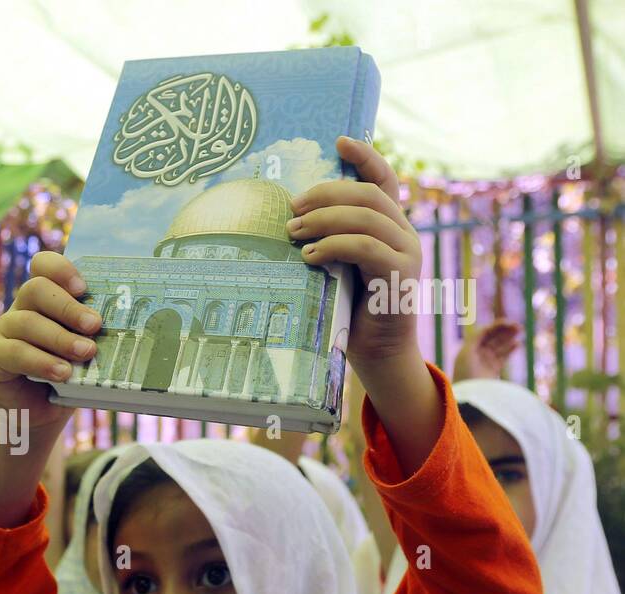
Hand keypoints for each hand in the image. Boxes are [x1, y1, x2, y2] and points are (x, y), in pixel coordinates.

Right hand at [0, 251, 100, 428]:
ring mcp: (5, 330)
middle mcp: (22, 308)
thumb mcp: (85, 351)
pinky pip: (15, 352)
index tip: (83, 287)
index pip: (43, 265)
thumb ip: (94, 335)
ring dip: (61, 337)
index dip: (61, 269)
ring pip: (28, 322)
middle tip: (94, 325)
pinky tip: (62, 373)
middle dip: (69, 307)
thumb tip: (127, 326)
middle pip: (37, 289)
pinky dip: (42, 362)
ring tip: (86, 353)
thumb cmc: (68, 378)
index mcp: (45, 299)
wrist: (39, 415)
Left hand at [290, 137, 421, 368]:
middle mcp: (403, 233)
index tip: (340, 141)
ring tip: (294, 232)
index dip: (366, 157)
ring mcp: (406, 252)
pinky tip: (311, 256)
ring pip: (366, 218)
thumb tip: (288, 219)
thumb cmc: (348, 309)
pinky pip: (366, 248)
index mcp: (389, 226)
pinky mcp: (400, 275)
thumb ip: (329, 241)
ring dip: (324, 220)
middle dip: (327, 193)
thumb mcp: (336, 267)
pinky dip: (335, 246)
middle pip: (368, 194)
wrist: (376, 352)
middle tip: (292, 207)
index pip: (384, 180)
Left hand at [454, 322, 519, 381]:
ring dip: (509, 337)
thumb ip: (476, 338)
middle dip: (505, 331)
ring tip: (520, 330)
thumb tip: (487, 327)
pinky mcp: (493, 369)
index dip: (496, 326)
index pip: (484, 332)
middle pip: (492, 338)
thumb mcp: (467, 352)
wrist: (469, 394)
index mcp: (469, 347)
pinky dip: (510, 349)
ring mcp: (485, 361)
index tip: (509, 323)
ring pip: (499, 346)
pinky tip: (518, 344)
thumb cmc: (465, 373)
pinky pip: (503, 356)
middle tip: (518, 326)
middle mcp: (477, 353)